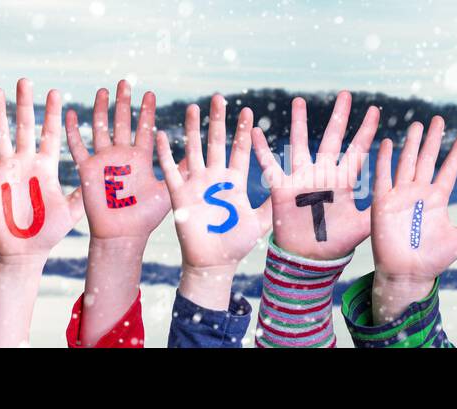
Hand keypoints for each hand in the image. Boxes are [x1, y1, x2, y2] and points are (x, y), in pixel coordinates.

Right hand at [0, 79, 84, 259]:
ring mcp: (6, 170)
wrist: (23, 252)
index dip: (52, 114)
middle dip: (25, 104)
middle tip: (25, 80)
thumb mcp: (72, 211)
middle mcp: (26, 163)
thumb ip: (84, 192)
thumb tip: (102, 176)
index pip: (50, 134)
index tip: (55, 92)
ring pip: (1, 135)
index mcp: (46, 167)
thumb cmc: (49, 233)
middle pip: (25, 127)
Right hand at [65, 80, 172, 240]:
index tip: (150, 92)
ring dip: (100, 110)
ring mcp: (103, 161)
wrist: (122, 235)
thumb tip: (199, 152)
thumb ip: (179, 169)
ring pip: (100, 128)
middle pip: (121, 122)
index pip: (143, 128)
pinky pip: (77, 147)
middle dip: (123, 102)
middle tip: (125, 82)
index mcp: (140, 158)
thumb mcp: (168, 189)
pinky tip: (69, 113)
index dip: (146, 111)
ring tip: (102, 90)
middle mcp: (121, 156)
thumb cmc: (146, 217)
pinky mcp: (87, 170)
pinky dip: (73, 131)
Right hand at [156, 95, 271, 308]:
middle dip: (218, 120)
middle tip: (218, 97)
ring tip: (193, 107)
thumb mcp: (261, 221)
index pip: (239, 150)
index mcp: (234, 182)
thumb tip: (295, 188)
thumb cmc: (237, 244)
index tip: (247, 110)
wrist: (213, 264)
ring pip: (194, 150)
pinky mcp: (180, 196)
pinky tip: (161, 135)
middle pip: (216, 143)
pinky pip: (171, 171)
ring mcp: (196, 185)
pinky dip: (166, 154)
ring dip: (192, 129)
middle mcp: (215, 178)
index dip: (243, 131)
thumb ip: (273, 203)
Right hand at [252, 91, 377, 259]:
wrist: (308, 260)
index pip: (357, 150)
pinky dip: (261, 149)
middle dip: (339, 116)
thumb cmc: (335, 244)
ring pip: (300, 144)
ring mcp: (302, 180)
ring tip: (298, 100)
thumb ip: (378, 212)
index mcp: (343, 181)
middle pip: (332, 138)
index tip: (376, 110)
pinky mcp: (282, 189)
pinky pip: (269, 165)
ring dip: (299, 123)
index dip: (366, 131)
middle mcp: (323, 175)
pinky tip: (254, 131)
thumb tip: (403, 203)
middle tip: (345, 93)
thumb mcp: (362, 227)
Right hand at [369, 116, 456, 320]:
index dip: (456, 154)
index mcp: (437, 199)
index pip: (448, 170)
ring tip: (418, 125)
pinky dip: (384, 160)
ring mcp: (400, 196)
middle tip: (440, 119)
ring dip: (412, 144)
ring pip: (407, 163)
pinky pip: (383, 177)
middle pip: (427, 160)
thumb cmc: (433, 260)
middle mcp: (419, 193)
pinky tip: (388, 143)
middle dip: (434, 140)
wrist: (407, 275)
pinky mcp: (383, 202)